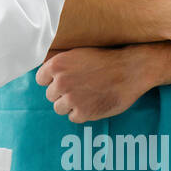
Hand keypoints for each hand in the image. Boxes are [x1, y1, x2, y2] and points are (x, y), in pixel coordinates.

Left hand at [36, 46, 150, 122]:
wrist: (130, 70)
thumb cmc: (105, 60)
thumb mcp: (77, 53)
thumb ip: (59, 63)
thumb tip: (44, 71)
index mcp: (57, 65)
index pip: (40, 80)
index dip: (51, 81)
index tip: (62, 81)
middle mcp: (61, 82)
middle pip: (50, 95)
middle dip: (62, 93)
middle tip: (79, 88)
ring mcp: (71, 98)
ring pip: (59, 108)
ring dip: (70, 105)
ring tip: (85, 97)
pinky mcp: (83, 112)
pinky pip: (73, 117)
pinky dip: (82, 113)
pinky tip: (92, 103)